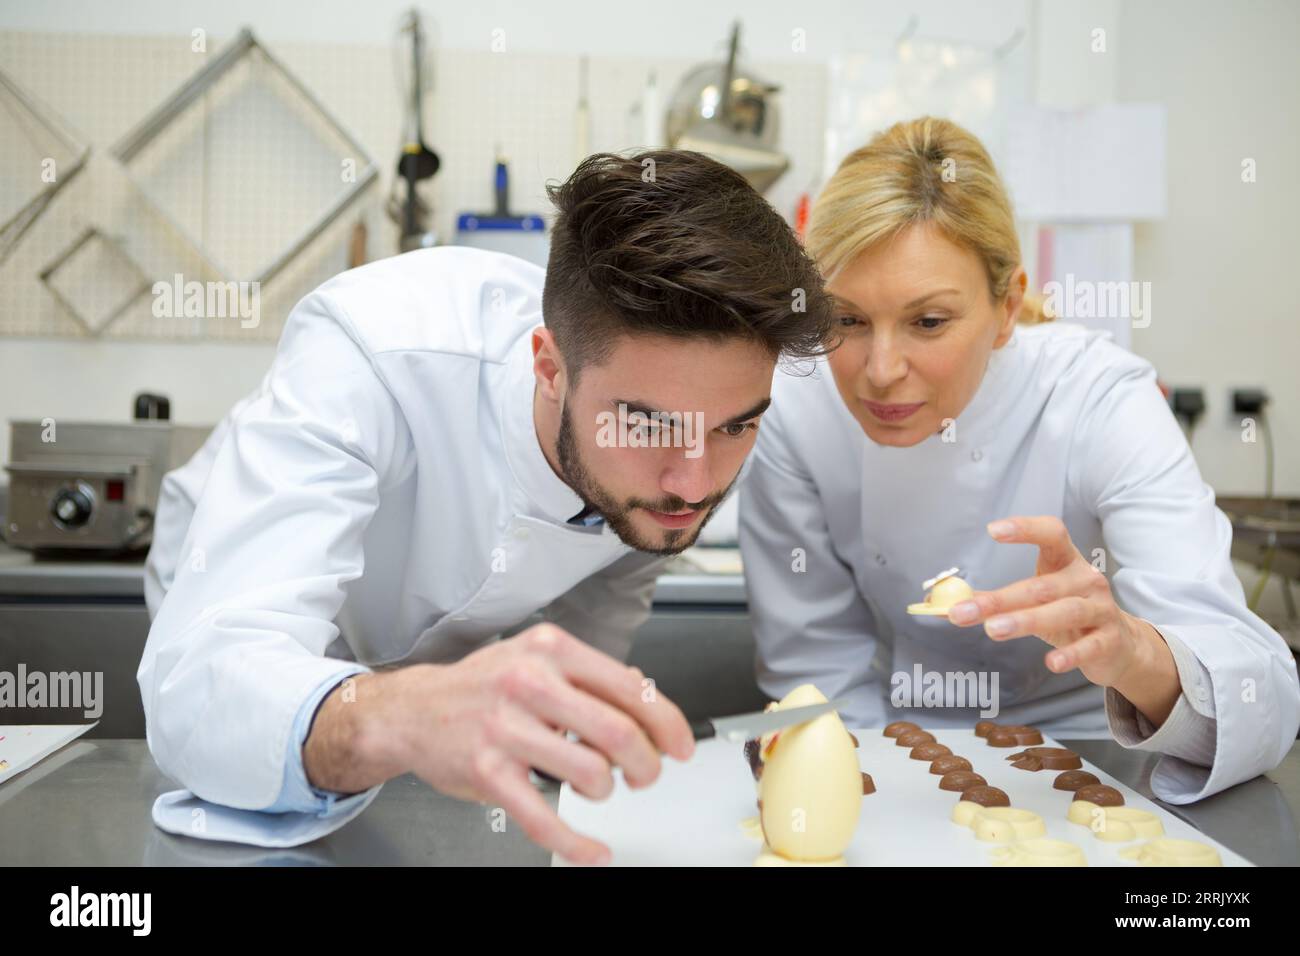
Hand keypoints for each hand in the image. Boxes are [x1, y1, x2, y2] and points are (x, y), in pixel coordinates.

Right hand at [304, 623, 694, 864]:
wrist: (413, 710)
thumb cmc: (481, 685)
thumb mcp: (537, 658)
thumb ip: (590, 675)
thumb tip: (647, 699)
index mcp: (550, 649)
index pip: (629, 686)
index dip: (667, 722)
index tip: (681, 745)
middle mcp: (529, 683)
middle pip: (618, 732)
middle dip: (646, 764)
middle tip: (646, 774)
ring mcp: (506, 728)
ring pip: (590, 772)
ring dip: (607, 790)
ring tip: (598, 786)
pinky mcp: (488, 773)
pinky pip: (544, 818)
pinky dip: (577, 843)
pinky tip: (592, 849)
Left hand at [946, 516, 1178, 721]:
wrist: (1121, 644)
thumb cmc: (1068, 614)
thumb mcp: (1037, 600)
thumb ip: (998, 599)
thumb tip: (950, 604)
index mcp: (1067, 562)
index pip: (1051, 534)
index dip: (1025, 529)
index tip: (992, 530)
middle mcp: (1086, 579)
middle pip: (1041, 586)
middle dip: (1000, 599)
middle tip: (964, 611)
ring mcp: (1101, 608)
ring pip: (1063, 611)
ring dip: (1026, 620)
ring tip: (993, 630)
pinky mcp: (1110, 639)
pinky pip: (1089, 646)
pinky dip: (1070, 654)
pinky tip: (1051, 663)